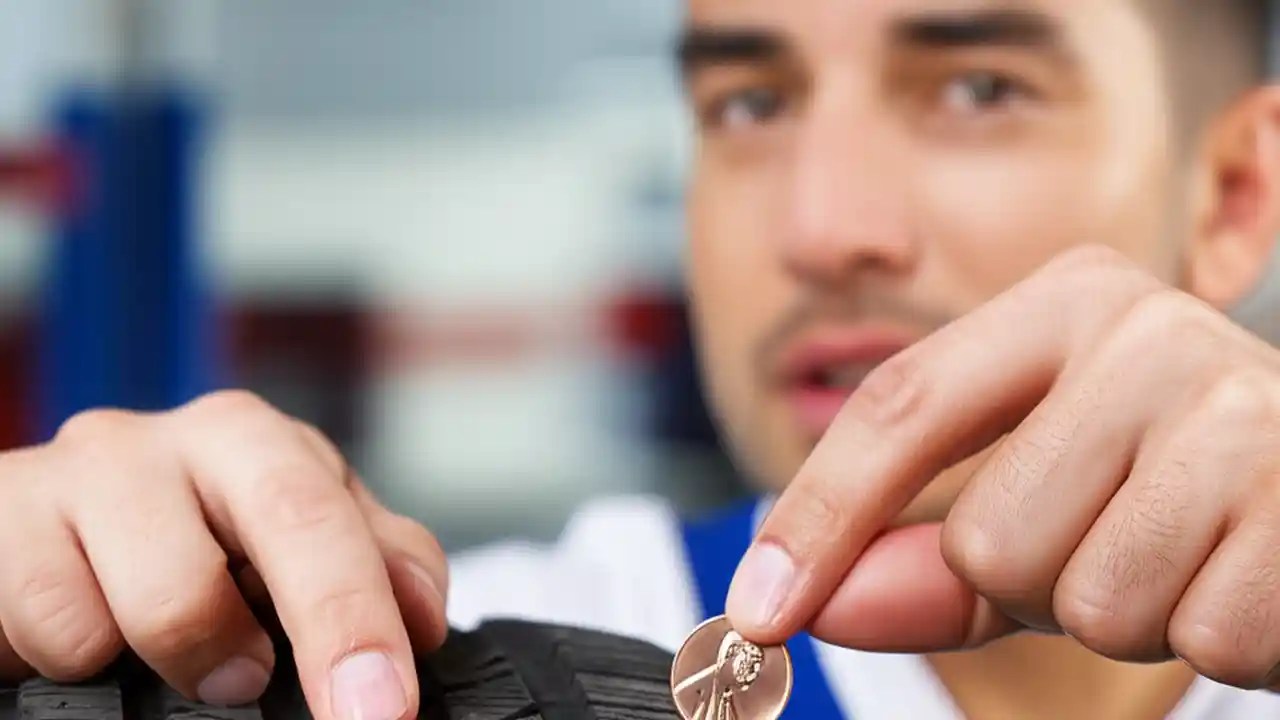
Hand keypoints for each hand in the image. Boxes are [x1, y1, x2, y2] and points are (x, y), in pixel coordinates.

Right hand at [0, 390, 447, 719]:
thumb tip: (422, 616)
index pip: (336, 519)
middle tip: (338, 705)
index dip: (366, 617)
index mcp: (258, 444)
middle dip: (329, 624)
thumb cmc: (177, 539)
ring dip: (189, 658)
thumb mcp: (283, 540)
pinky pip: (60, 623)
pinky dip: (82, 656)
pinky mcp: (4, 516)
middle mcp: (178, 440)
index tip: (386, 704)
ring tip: (184, 660)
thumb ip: (372, 561)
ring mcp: (85, 472)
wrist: (39, 534)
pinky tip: (93, 636)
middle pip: (283, 522)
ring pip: (167, 598)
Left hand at [726, 245, 1279, 689]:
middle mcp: (1148, 326)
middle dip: (1037, 588)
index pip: (901, 409)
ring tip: (1188, 552)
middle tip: (1124, 540)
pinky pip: (1198, 635)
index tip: (755, 610)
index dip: (818, 517)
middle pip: (987, 542)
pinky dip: (1214, 635)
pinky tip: (1250, 572)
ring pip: (1086, 599)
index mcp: (1065, 301)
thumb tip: (807, 605)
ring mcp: (1238, 403)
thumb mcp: (1040, 504)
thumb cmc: (1176, 489)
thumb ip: (921, 558)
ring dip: (1126, 614)